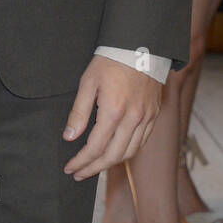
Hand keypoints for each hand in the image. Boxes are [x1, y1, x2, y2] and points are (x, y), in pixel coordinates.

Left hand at [62, 56, 161, 179]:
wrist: (140, 48)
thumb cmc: (110, 62)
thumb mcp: (87, 82)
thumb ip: (79, 112)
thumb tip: (69, 137)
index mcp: (113, 112)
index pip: (95, 147)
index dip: (81, 161)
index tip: (70, 168)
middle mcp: (133, 120)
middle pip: (113, 156)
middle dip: (93, 168)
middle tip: (78, 174)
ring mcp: (146, 119)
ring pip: (129, 152)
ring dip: (110, 164)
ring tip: (93, 167)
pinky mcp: (153, 116)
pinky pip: (141, 143)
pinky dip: (127, 152)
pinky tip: (115, 153)